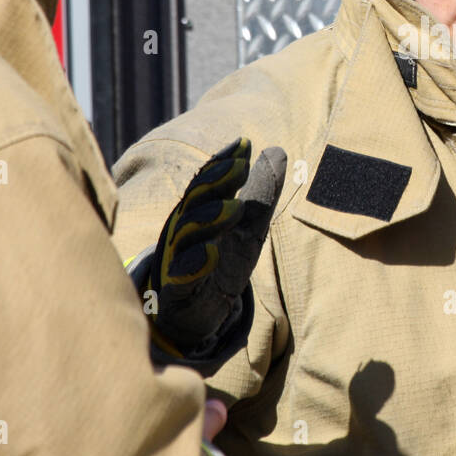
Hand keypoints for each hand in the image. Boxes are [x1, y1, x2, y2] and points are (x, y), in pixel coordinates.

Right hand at [148, 139, 285, 369]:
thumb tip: (277, 150)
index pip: (209, 181)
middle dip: (217, 182)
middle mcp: (184, 230)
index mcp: (200, 211)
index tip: (245, 144)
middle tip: (241, 166)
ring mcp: (178, 259)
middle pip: (196, 201)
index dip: (224, 162)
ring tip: (235, 207)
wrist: (196, 312)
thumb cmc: (222, 259)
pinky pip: (181, 277)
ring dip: (209, 218)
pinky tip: (210, 254)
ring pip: (187, 235)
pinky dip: (194, 265)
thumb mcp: (248, 226)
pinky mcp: (178, 291)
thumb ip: (261, 193)